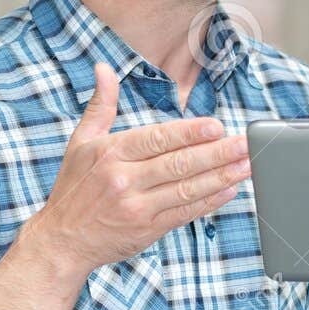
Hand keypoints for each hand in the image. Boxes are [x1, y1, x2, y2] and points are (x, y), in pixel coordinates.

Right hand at [28, 63, 248, 276]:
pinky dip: (209, 202)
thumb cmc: (72, 189)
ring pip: (187, 189)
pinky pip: (184, 214)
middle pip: (178, 164)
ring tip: (246, 165)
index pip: (157, 139)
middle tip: (245, 144)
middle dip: (217, 153)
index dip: (189, 133)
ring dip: (221, 177)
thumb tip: (104, 68)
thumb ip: (100, 105)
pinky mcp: (147, 230)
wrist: (61, 241)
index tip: (217, 126)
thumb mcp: (79, 142)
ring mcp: (137, 207)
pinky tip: (229, 190)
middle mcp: (124, 180)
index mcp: (111, 154)